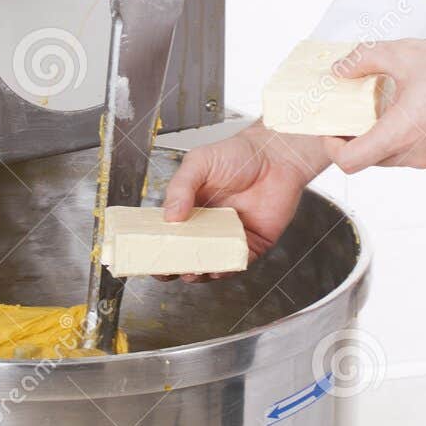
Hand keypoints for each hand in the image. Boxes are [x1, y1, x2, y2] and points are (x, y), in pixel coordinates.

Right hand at [162, 120, 330, 271]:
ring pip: (210, 264)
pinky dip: (226, 270)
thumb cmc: (238, 153)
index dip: (158, 248)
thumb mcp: (199, 162)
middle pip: (187, 254)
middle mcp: (208, 226)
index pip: (169, 234)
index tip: (149, 257)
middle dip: (176, 266)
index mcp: (190, 207)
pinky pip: (236, 262)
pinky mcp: (252, 244)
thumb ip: (181, 186)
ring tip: (192, 271)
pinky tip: (218, 268)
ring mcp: (230, 237)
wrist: (276, 155)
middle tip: (169, 269)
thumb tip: (169, 217)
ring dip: (199, 272)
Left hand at [324, 25, 425, 172]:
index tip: (329, 128)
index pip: (350, 162)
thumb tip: (337, 70)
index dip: (332, 148)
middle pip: (370, 159)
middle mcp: (416, 154)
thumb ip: (363, 60)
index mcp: (401, 134)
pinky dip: (404, 138)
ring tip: (381, 107)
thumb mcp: (403, 53)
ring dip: (381, 138)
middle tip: (349, 112)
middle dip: (355, 139)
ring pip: (393, 158)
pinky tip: (411, 110)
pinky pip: (415, 154)